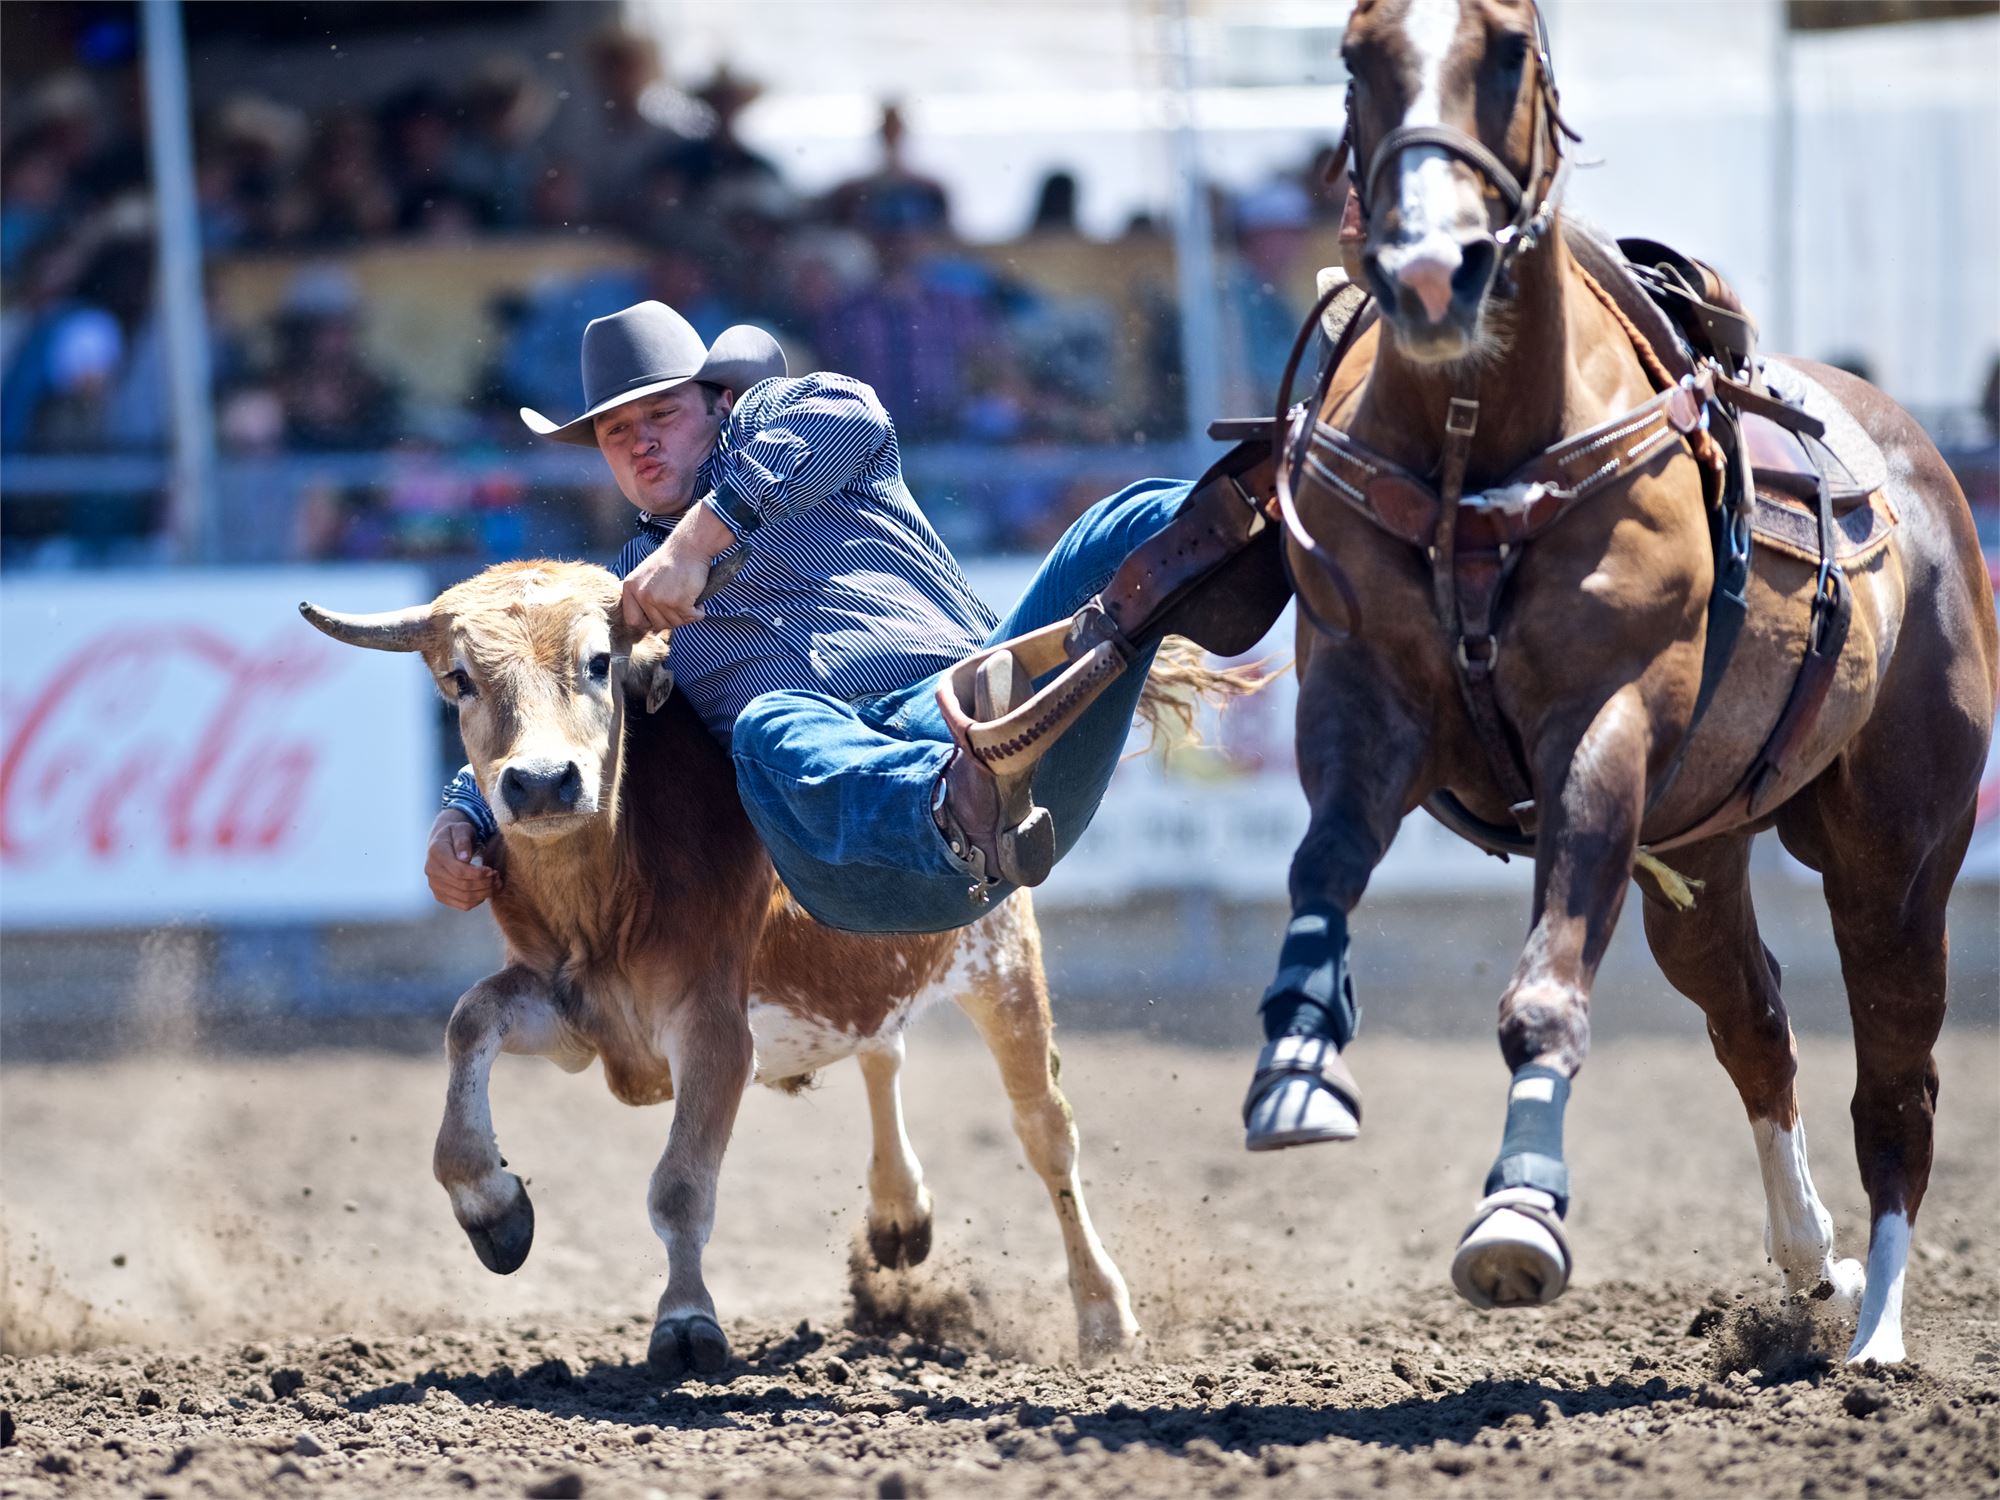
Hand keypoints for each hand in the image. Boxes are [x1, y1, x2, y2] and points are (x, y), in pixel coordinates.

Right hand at [426, 809, 501, 910]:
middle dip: (485, 884)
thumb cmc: (456, 834)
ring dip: (484, 894)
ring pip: (464, 898)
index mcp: (436, 853)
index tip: (492, 870)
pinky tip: (486, 891)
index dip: (478, 874)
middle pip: (463, 886)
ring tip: (496, 884)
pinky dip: (478, 901)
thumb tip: (464, 858)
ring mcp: (434, 885)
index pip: (458, 871)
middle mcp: (431, 871)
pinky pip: (462, 905)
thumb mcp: (461, 830)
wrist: (445, 842)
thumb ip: (463, 841)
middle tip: (498, 877)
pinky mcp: (440, 895)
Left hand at [621, 501, 738, 632]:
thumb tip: (646, 625)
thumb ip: (641, 597)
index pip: (632, 621)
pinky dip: (698, 613)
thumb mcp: (644, 576)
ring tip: (689, 601)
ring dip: (686, 616)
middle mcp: (643, 595)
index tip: (657, 620)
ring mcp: (660, 600)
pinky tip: (698, 603)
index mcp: (630, 588)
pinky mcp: (679, 602)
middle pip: (657, 625)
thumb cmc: (671, 560)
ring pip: (675, 623)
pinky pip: (690, 618)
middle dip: (671, 619)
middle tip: (680, 607)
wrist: (689, 547)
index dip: (646, 624)